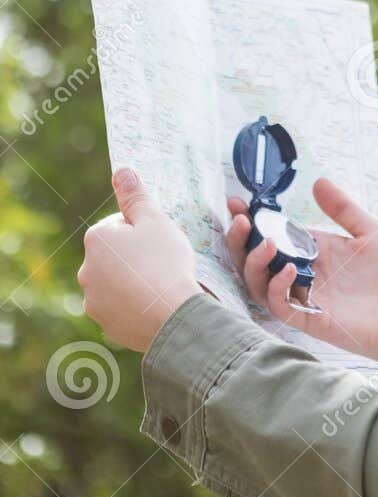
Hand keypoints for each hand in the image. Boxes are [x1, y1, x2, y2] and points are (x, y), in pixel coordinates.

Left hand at [78, 170, 201, 351]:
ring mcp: (94, 300)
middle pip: (115, 255)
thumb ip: (135, 197)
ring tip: (160, 286)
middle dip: (135, 256)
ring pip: (116, 283)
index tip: (159, 241)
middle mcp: (86, 270)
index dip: (142, 231)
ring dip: (132, 282)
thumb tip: (121, 171)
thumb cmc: (165, 263)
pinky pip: (120, 309)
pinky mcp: (105, 324)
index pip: (118, 226)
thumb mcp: (155, 221)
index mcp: (97, 240)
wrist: (171, 316)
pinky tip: (154, 305)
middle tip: (163, 263)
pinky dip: (134, 306)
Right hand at [224, 177, 377, 391]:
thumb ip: (343, 209)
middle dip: (241, 239)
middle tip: (239, 218)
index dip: (255, 220)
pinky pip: (280, 306)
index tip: (237, 201)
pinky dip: (277, 287)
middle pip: (258, 259)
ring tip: (265, 241)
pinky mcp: (311, 320)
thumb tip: (317, 181)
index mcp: (318, 252)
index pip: (276, 234)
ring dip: (254, 262)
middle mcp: (306, 274)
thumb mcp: (372, 232)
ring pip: (260, 284)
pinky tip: (288, 268)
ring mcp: (307, 298)